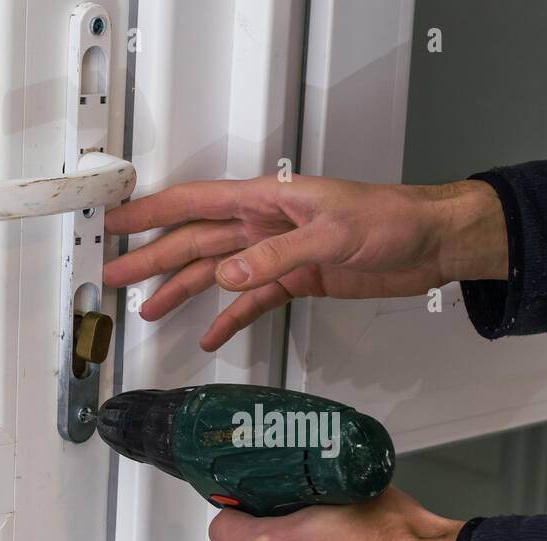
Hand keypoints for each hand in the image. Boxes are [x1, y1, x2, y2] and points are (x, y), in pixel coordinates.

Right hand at [103, 175, 506, 350]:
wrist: (429, 243)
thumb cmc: (391, 219)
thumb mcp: (332, 235)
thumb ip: (277, 256)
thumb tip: (230, 276)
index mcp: (268, 200)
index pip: (195, 203)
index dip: (152, 213)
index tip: (117, 222)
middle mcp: (265, 225)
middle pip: (196, 242)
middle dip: (153, 259)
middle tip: (116, 276)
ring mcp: (279, 253)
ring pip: (218, 272)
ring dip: (183, 289)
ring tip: (150, 308)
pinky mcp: (298, 279)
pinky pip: (253, 300)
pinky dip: (230, 318)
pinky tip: (209, 333)